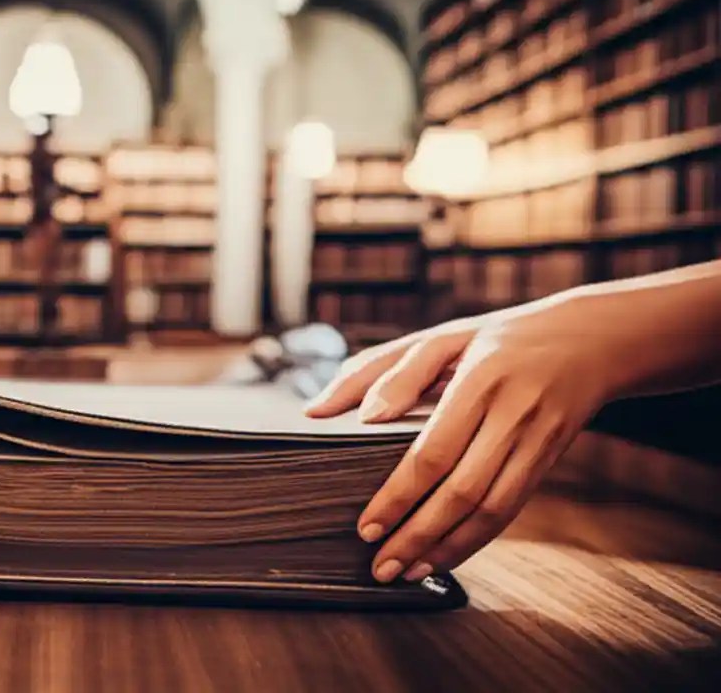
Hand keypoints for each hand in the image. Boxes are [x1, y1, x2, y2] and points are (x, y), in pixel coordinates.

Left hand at [305, 295, 617, 582]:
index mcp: (478, 378)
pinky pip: (512, 508)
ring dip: (449, 549)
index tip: (367, 528)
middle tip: (381, 566)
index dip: (399, 496)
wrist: (592, 338)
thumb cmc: (495, 337)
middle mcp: (513, 412)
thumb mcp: (437, 338)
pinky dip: (477, 539)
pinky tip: (445, 555)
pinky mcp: (550, 457)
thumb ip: (376, 372)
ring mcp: (537, 438)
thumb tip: (317, 411)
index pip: (433, 451)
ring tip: (408, 571)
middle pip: (462, 490)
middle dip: (418, 535)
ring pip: (492, 509)